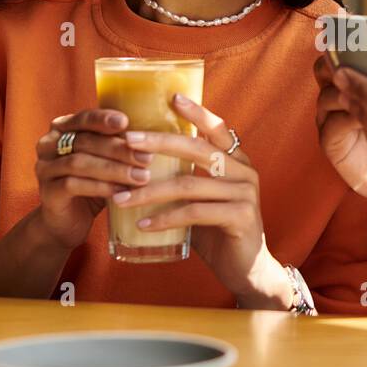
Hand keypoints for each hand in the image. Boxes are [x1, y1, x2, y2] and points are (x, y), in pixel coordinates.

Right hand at [35, 108, 150, 249]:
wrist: (66, 222)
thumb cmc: (93, 184)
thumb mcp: (105, 160)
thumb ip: (118, 144)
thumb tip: (156, 135)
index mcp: (62, 128)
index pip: (84, 118)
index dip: (104, 119)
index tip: (127, 122)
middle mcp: (48, 144)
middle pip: (85, 141)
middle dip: (119, 149)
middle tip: (148, 158)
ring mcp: (44, 168)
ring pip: (80, 163)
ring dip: (114, 170)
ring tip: (141, 177)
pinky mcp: (46, 191)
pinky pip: (73, 185)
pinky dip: (100, 188)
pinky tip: (121, 194)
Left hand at [112, 95, 292, 309]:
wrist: (246, 268)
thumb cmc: (217, 230)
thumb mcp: (202, 198)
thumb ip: (185, 177)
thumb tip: (139, 160)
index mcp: (236, 160)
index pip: (217, 128)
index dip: (196, 112)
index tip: (172, 97)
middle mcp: (244, 171)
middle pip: (197, 149)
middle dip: (159, 143)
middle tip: (128, 142)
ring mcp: (245, 194)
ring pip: (189, 184)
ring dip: (149, 190)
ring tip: (120, 198)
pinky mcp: (240, 217)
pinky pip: (194, 213)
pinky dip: (164, 218)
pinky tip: (142, 225)